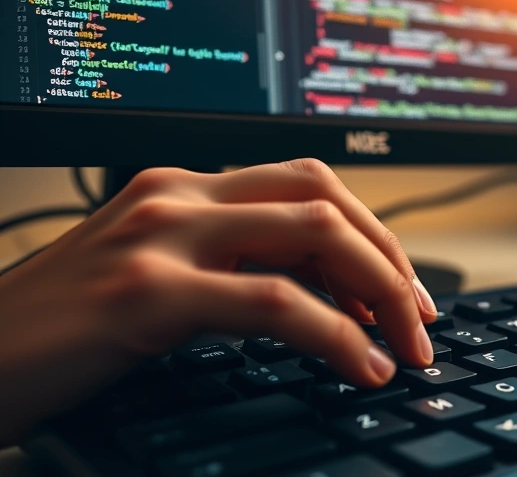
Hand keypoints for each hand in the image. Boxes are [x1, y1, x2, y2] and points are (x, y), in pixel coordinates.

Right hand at [0, 159, 435, 445]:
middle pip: (325, 196)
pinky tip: (362, 366)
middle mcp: (177, 195)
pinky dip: (336, 335)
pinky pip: (274, 302)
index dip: (372, 235)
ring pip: (314, 234)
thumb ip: (231, 268)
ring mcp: (161, 237)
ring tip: (407, 346)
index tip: (405, 293)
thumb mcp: (157, 279)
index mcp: (183, 187)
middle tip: (422, 319)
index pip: (309, 185)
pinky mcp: (145, 293)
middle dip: (390, 258)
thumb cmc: (60, 330)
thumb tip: (326, 295)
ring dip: (381, 291)